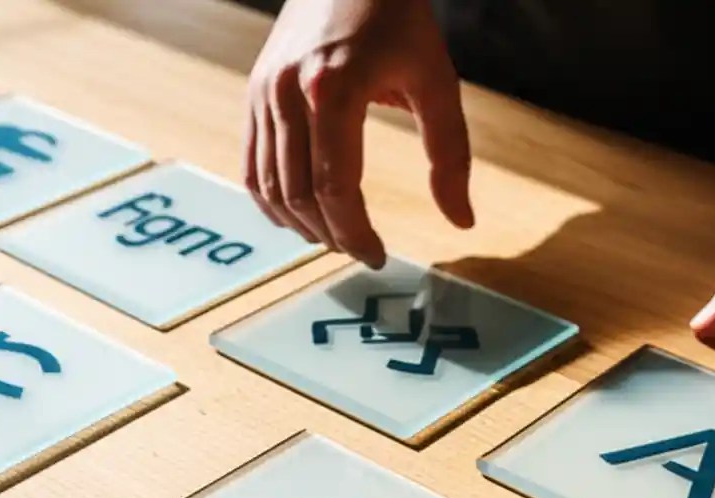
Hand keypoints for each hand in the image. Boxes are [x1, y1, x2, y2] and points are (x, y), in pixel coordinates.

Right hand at [243, 0, 473, 267]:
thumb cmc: (400, 20)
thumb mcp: (437, 82)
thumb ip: (450, 154)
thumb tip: (462, 221)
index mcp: (334, 88)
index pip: (334, 186)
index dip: (355, 232)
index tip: (378, 255)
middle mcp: (288, 91)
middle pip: (299, 194)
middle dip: (330, 235)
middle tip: (361, 252)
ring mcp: (263, 92)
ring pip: (269, 186)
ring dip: (301, 224)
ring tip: (335, 238)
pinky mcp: (254, 92)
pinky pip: (252, 165)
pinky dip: (271, 201)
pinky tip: (300, 217)